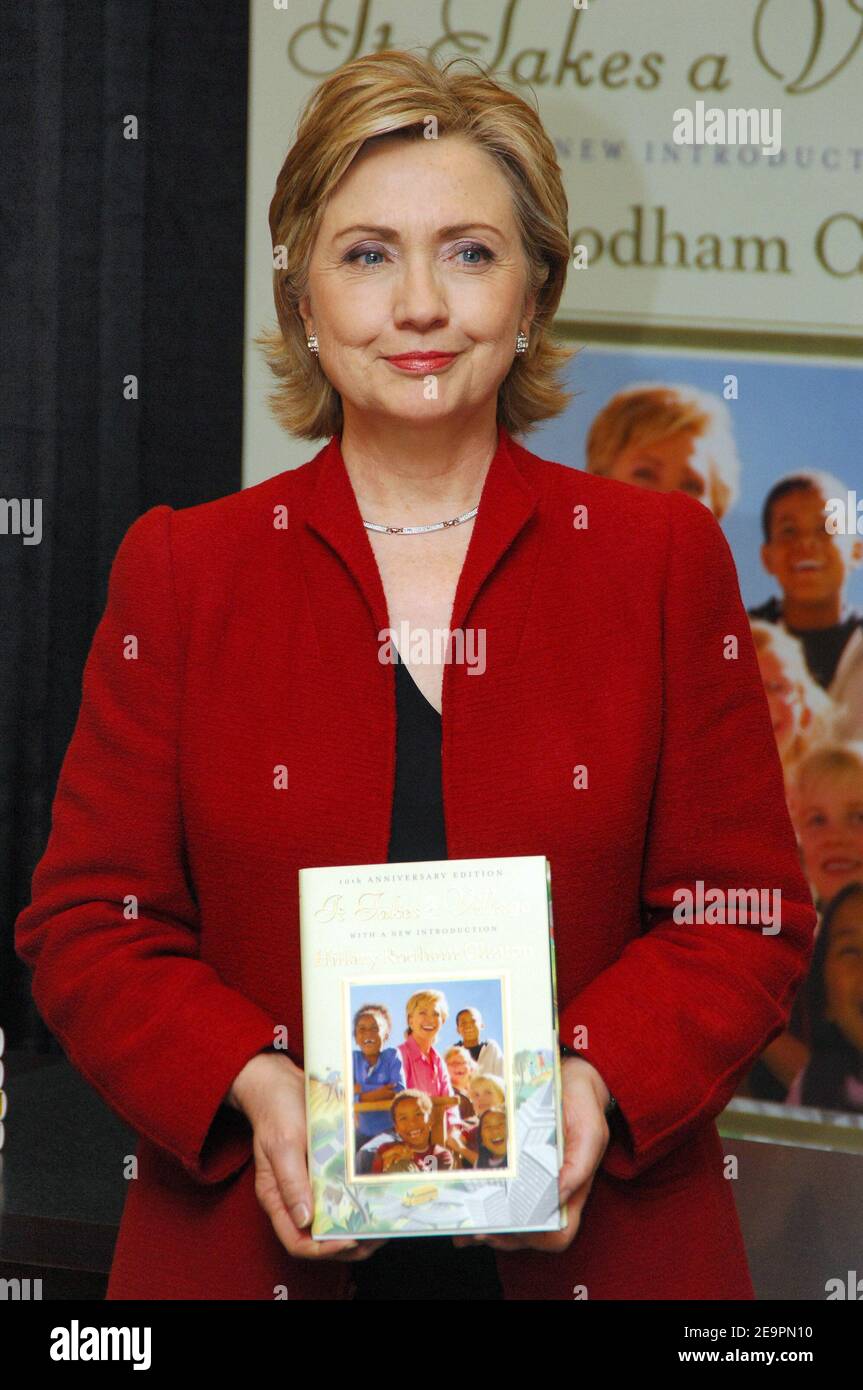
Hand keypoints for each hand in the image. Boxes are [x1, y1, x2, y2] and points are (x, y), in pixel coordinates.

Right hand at [227, 1051, 386, 1261]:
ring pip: (332, 1223)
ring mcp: (308, 1186)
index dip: (323, 1250)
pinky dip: (358, 1206)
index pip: (296, 1242)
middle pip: (318, 1240)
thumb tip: (305, 1220)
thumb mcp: (282, 1144)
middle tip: (377, 1237)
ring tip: (383, 1227)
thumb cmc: (276, 1110)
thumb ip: (290, 1182)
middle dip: (348, 1245)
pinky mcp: (322, 1172)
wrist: (279, 1082)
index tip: (348, 1241)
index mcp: (276, 1198)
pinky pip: (340, 1198)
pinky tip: (377, 1202)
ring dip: (357, 1230)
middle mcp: (292, 1198)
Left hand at [452, 1055, 611, 1253]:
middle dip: (503, 1235)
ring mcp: (532, 1184)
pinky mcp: (517, 1170)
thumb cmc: (582, 1107)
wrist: (571, 1080)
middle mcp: (551, 1193)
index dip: (537, 1236)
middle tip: (479, 1227)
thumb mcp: (590, 1132)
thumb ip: (579, 1167)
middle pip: (529, 1233)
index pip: (558, 1233)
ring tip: (465, 1225)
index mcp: (572, 1190)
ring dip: (488, 1229)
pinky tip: (463, 1211)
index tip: (513, 1223)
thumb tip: (557, 1197)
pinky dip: (480, 1210)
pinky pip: (499, 1197)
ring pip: (511, 1222)